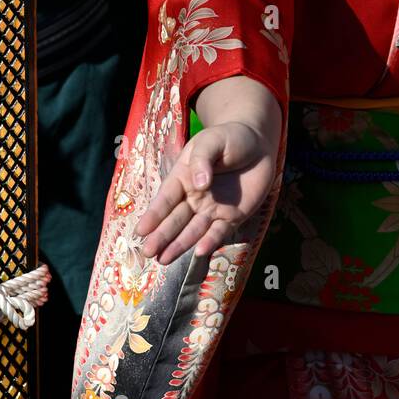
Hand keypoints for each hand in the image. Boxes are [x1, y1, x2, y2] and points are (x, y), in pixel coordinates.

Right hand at [135, 120, 277, 265]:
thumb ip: (203, 160)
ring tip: (163, 260)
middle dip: (161, 236)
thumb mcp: (211, 141)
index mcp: (183, 177)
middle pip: (175, 219)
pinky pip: (219, 232)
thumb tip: (199, 184)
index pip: (166, 199)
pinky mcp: (232, 216)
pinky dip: (210, 242)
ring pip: (193, 230)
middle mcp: (194, 197)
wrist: (258, 144)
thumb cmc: (229, 138)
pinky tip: (199, 252)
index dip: (154, 215)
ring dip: (179, 245)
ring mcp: (212, 208)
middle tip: (147, 253)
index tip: (140, 230)